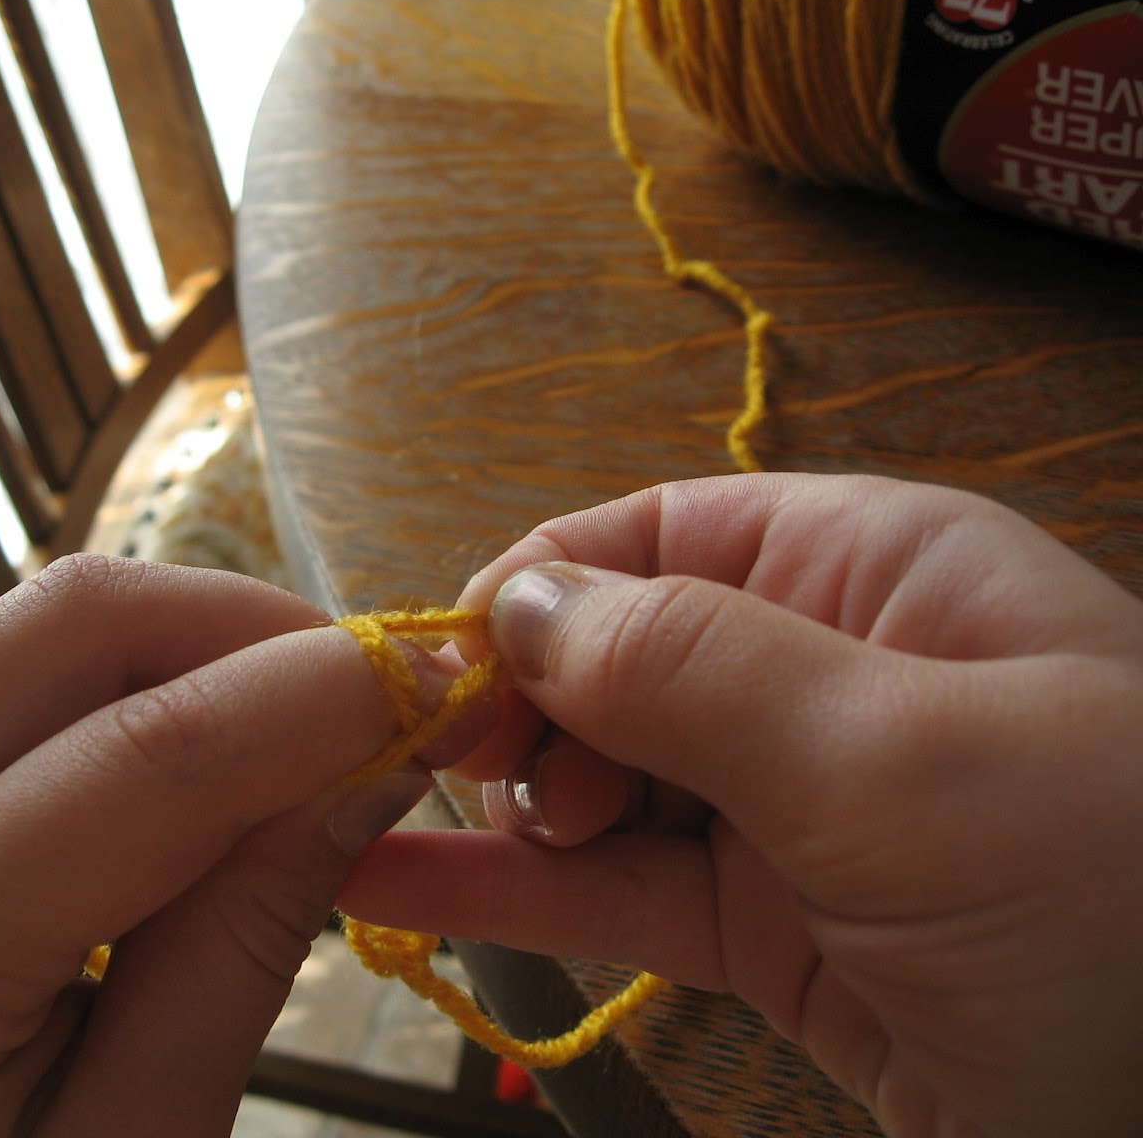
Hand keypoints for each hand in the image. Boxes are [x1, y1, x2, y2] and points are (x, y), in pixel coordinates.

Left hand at [0, 555, 489, 1136]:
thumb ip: (246, 940)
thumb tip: (377, 761)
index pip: (146, 760)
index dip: (320, 699)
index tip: (448, 687)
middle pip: (69, 625)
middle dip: (250, 627)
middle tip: (381, 697)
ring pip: (38, 629)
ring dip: (197, 642)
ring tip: (314, 724)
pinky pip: (12, 683)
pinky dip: (137, 684)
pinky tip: (220, 750)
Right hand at [341, 473, 1142, 1137]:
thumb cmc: (1116, 897)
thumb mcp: (900, 757)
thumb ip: (695, 667)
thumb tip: (518, 603)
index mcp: (874, 573)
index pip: (658, 537)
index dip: (540, 589)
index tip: (438, 669)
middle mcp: (822, 674)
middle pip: (613, 656)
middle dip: (515, 706)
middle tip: (442, 780)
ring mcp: (792, 810)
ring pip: (603, 778)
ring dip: (500, 800)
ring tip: (416, 832)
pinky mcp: (771, 932)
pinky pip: (620, 892)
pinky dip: (513, 893)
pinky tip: (398, 892)